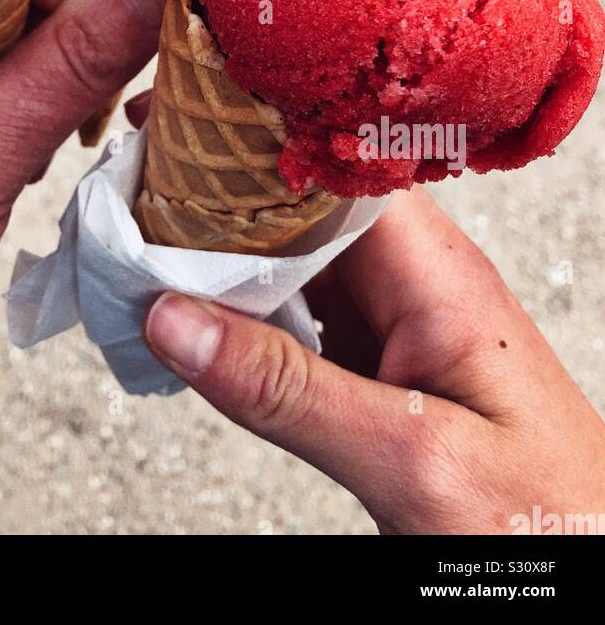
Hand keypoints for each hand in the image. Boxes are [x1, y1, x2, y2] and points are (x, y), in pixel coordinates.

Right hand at [141, 180, 604, 534]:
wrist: (589, 567)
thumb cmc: (544, 518)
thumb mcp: (409, 458)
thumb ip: (289, 391)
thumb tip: (174, 319)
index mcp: (436, 271)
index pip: (329, 169)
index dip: (249, 137)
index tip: (171, 120)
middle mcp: (415, 279)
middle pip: (298, 204)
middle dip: (215, 187)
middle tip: (127, 177)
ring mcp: (395, 318)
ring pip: (289, 256)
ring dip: (218, 250)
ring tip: (138, 234)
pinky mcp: (378, 359)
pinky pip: (295, 309)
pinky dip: (236, 308)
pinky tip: (190, 311)